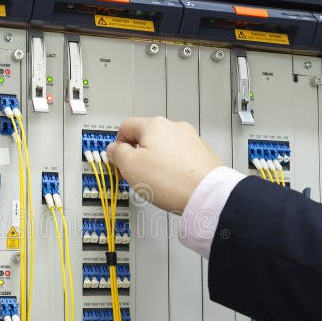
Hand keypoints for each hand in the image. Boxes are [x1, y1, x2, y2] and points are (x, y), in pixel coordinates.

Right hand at [106, 116, 221, 213]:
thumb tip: (114, 149)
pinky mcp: (202, 154)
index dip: (118, 145)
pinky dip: (173, 168)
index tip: (119, 161)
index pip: (125, 127)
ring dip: (156, 162)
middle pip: (146, 137)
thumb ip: (117, 154)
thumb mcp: (130, 167)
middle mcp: (174, 127)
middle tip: (137, 175)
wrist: (207, 195)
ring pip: (163, 148)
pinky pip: (179, 158)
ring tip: (157, 182)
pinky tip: (172, 183)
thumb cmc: (172, 180)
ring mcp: (190, 140)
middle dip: (138, 155)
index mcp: (154, 125)